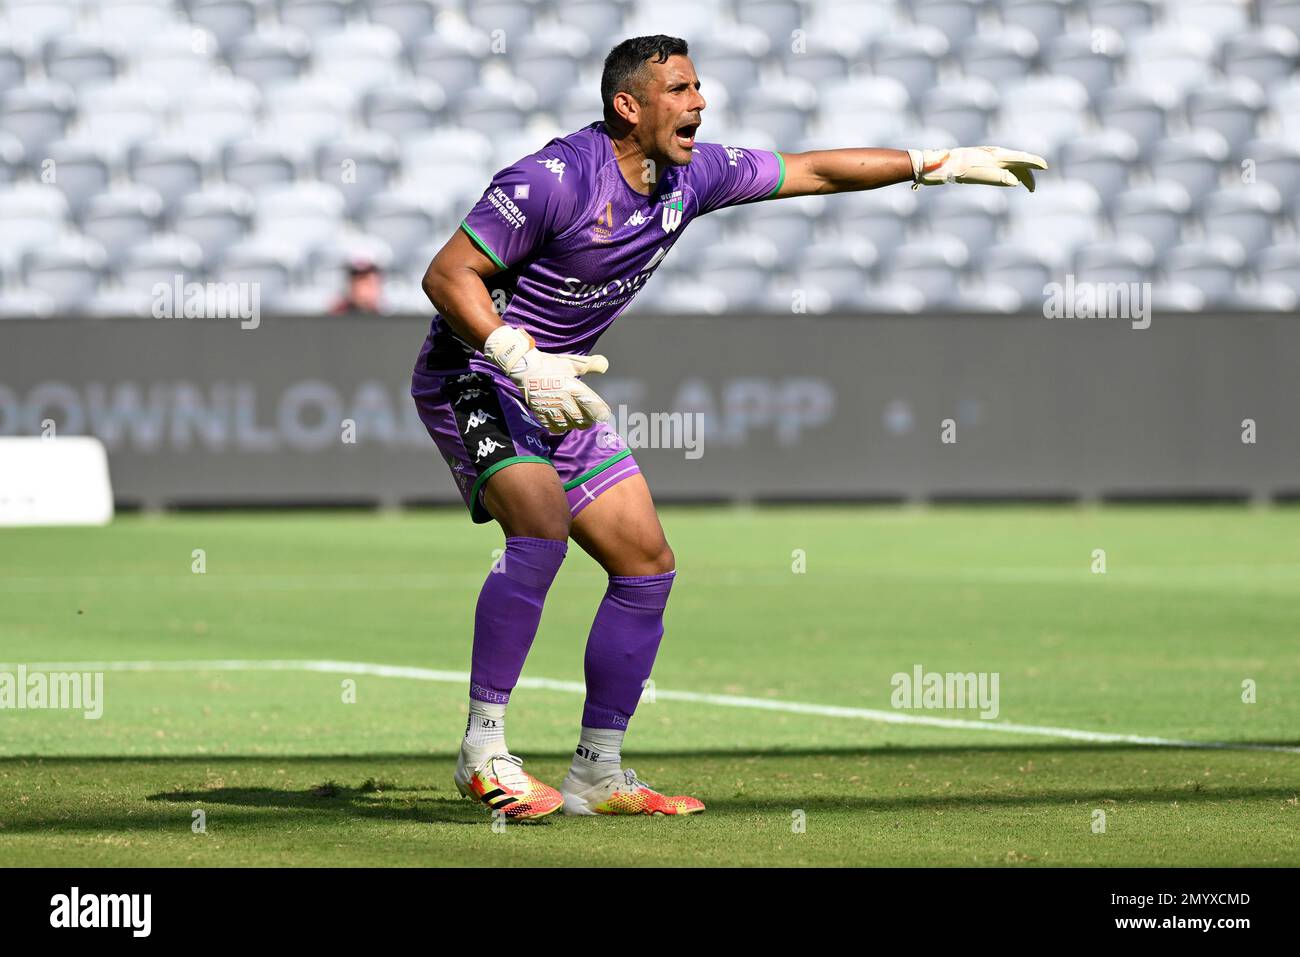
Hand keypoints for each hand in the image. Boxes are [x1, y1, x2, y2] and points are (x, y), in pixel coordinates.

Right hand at [483, 325, 610, 433]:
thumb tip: (605, 365)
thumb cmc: (550, 365)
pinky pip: (553, 427)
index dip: (600, 412)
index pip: (591, 404)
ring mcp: (550, 408)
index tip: (605, 414)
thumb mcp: (571, 363)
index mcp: (572, 387)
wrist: (525, 368)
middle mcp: (562, 400)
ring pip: (568, 425)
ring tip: (577, 420)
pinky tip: (563, 423)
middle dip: (589, 420)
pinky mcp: (540, 413)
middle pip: (581, 419)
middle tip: (591, 418)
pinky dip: (561, 428)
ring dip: (575, 424)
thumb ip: (590, 365)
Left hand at [907, 146, 1047, 190]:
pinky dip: (1009, 172)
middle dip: (1028, 175)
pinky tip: (1007, 178)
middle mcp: (994, 154)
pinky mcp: (980, 160)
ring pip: (1009, 164)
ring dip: (1018, 175)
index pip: (1021, 159)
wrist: (939, 164)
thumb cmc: (959, 170)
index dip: (1034, 163)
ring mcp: (987, 156)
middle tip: (1033, 189)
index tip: (1045, 167)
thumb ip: (999, 178)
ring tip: (1024, 186)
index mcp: (997, 156)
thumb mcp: (980, 176)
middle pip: (1018, 163)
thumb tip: (1016, 181)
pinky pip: (1001, 166)